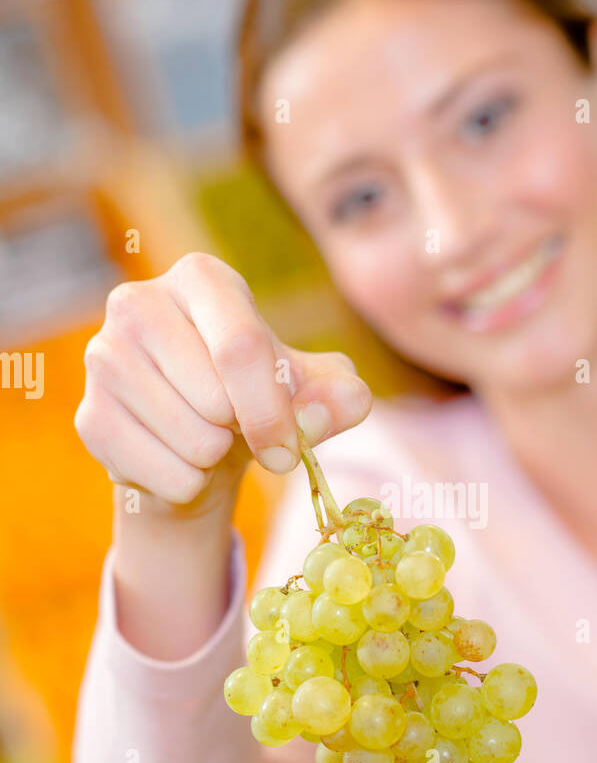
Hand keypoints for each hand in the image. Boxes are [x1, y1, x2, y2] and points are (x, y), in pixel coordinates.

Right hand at [74, 252, 371, 519]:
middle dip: (245, 436)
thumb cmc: (255, 399)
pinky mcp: (88, 415)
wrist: (196, 442)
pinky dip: (185, 484)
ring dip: (214, 460)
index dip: (272, 411)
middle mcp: (138, 303)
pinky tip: (175, 456)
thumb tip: (341, 405)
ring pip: (190, 441)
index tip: (288, 450)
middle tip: (237, 428)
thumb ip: (339, 394)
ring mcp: (103, 358)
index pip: (241, 347)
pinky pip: (160, 474)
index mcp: (201, 279)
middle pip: (216, 400)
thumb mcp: (311, 391)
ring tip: (205, 437)